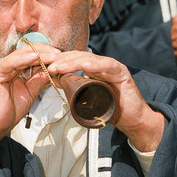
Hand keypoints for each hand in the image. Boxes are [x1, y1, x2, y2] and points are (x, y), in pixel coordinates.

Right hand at [0, 43, 55, 147]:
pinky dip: (25, 59)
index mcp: (13, 67)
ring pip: (22, 54)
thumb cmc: (12, 109)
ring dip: (39, 54)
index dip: (46, 53)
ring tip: (53, 55)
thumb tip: (53, 68)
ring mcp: (0, 66)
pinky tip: (36, 57)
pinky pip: (12, 62)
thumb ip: (39, 78)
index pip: (30, 54)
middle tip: (59, 54)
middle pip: (27, 51)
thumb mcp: (31, 91)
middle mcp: (6, 64)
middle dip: (45, 51)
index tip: (61, 56)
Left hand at [45, 51, 164, 151]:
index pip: (73, 60)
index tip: (44, 65)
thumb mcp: (88, 96)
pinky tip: (83, 65)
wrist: (131, 119)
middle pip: (79, 57)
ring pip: (89, 59)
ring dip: (72, 62)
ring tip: (59, 66)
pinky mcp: (121, 73)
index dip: (59, 61)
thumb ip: (75, 87)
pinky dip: (95, 65)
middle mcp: (102, 64)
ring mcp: (112, 67)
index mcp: (93, 68)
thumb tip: (56, 80)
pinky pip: (107, 66)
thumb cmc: (110, 108)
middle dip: (62, 60)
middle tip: (48, 65)